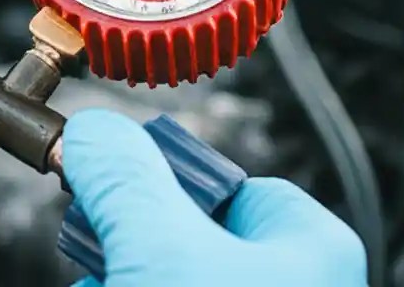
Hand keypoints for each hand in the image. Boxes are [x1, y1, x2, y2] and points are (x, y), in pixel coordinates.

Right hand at [62, 109, 366, 286]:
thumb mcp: (164, 251)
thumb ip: (126, 180)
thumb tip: (94, 132)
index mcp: (309, 247)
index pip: (225, 185)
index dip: (163, 188)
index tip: (117, 197)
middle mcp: (294, 284)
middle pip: (184, 239)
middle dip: (128, 252)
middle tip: (104, 268)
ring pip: (168, 278)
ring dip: (120, 280)